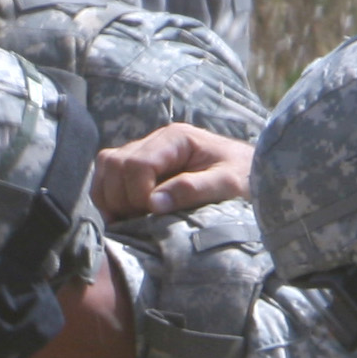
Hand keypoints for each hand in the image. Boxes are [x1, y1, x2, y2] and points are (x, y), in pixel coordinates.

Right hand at [91, 125, 255, 219]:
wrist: (251, 173)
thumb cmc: (244, 177)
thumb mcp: (227, 184)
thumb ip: (192, 190)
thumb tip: (152, 203)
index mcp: (176, 138)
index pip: (137, 163)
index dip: (138, 194)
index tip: (154, 214)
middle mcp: (155, 140)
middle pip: (114, 164)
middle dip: (122, 198)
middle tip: (142, 219)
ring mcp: (144, 151)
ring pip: (105, 168)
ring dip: (111, 198)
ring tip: (132, 219)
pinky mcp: (138, 166)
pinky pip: (107, 177)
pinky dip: (109, 198)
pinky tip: (127, 215)